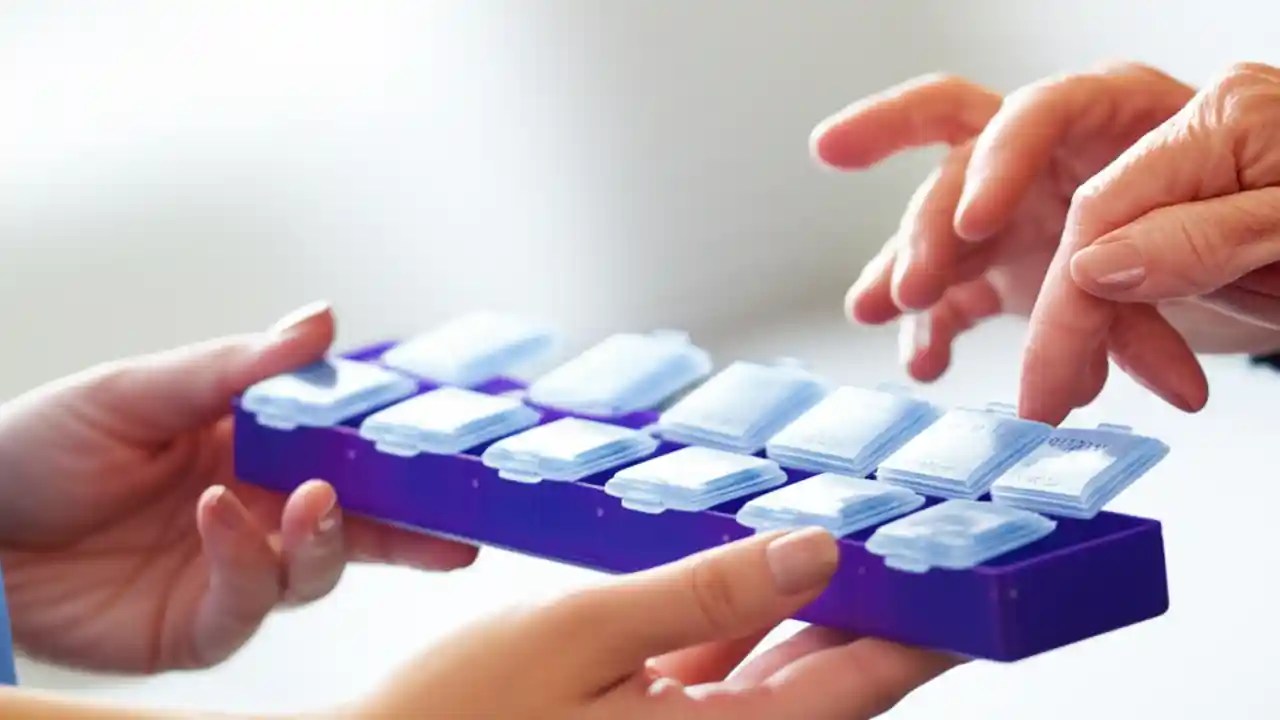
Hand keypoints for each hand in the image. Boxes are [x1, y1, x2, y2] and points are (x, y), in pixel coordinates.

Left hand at [0, 303, 476, 672]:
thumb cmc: (41, 447)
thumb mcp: (139, 391)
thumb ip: (234, 367)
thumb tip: (321, 322)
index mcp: (254, 448)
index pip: (348, 452)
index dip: (403, 454)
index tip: (453, 448)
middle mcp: (258, 511)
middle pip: (359, 525)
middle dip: (412, 525)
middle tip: (441, 514)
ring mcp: (233, 571)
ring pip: (318, 570)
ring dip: (327, 538)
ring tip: (310, 499)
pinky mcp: (198, 626)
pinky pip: (249, 604)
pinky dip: (248, 562)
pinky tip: (219, 518)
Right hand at [353, 528, 956, 718]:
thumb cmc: (458, 712)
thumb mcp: (580, 633)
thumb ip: (704, 593)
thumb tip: (814, 552)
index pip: (853, 687)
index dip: (924, 631)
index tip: (983, 583)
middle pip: (828, 686)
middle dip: (883, 616)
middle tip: (939, 549)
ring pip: (780, 678)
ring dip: (820, 615)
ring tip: (866, 548)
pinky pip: (723, 676)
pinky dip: (747, 625)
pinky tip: (758, 576)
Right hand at [812, 66, 1273, 407]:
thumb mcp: (1264, 218)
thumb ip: (1188, 237)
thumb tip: (1098, 275)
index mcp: (1123, 112)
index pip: (1037, 115)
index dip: (999, 164)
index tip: (976, 224)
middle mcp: (1061, 155)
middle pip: (964, 161)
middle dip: (927, 227)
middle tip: (910, 290)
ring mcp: (1032, 212)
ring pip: (945, 230)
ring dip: (908, 275)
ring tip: (876, 313)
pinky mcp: (1020, 270)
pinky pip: (963, 295)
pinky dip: (939, 331)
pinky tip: (924, 360)